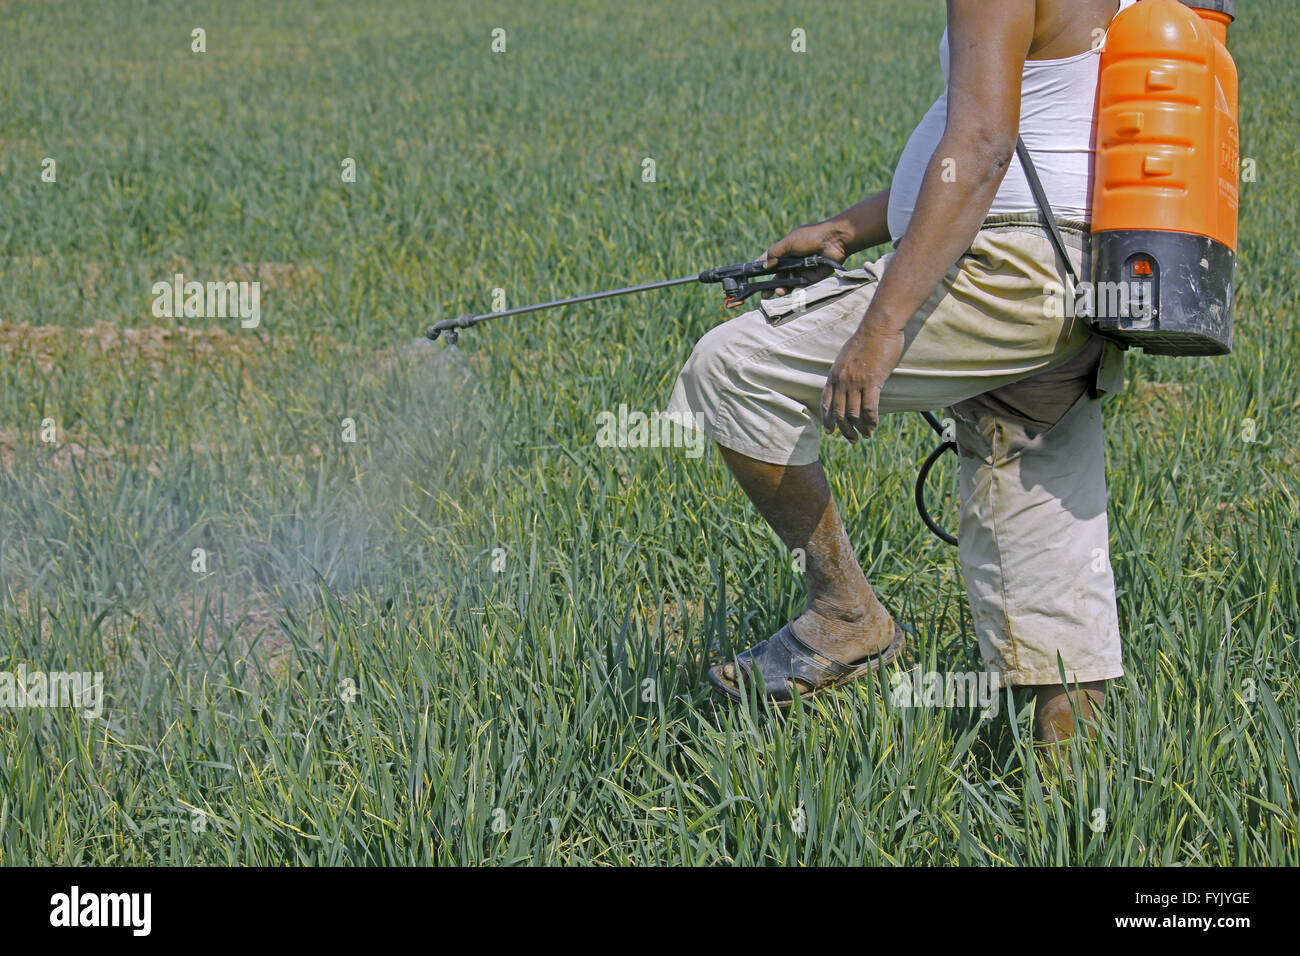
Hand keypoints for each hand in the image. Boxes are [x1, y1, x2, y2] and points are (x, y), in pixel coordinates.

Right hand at [761, 221, 849, 296]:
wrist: (834, 241)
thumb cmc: (811, 237)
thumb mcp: (789, 242)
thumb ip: (775, 253)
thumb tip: (764, 266)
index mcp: (786, 250)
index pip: (770, 259)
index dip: (761, 266)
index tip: (751, 275)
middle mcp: (793, 261)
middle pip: (778, 276)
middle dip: (770, 285)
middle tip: (764, 295)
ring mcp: (802, 270)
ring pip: (788, 283)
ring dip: (781, 288)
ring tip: (778, 292)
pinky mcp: (811, 278)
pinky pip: (800, 287)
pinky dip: (794, 290)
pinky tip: (789, 291)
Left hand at [821, 325, 905, 440]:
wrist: (878, 327)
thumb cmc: (866, 339)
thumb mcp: (846, 356)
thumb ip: (844, 371)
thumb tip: (847, 383)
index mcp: (834, 375)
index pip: (826, 402)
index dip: (827, 419)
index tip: (830, 431)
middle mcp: (842, 381)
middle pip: (839, 413)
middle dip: (844, 430)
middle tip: (851, 440)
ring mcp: (856, 383)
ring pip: (853, 414)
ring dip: (859, 428)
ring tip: (865, 436)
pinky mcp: (872, 382)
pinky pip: (869, 409)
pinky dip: (871, 421)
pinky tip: (874, 427)